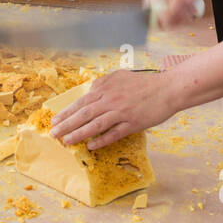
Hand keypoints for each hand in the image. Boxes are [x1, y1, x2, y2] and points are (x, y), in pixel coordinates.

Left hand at [50, 70, 181, 149]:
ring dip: (79, 134)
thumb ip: (103, 83)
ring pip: (95, 125)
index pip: (81, 102)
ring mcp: (122, 112)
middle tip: (53, 134)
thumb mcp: (119, 76)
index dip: (66, 112)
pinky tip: (91, 146)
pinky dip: (101, 140)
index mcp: (106, 87)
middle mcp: (111, 99)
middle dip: (66, 125)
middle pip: (84, 114)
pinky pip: (114, 133)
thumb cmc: (144, 83)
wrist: (168, 88)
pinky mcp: (133, 123)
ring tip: (66, 141)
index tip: (54, 121)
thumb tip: (89, 91)